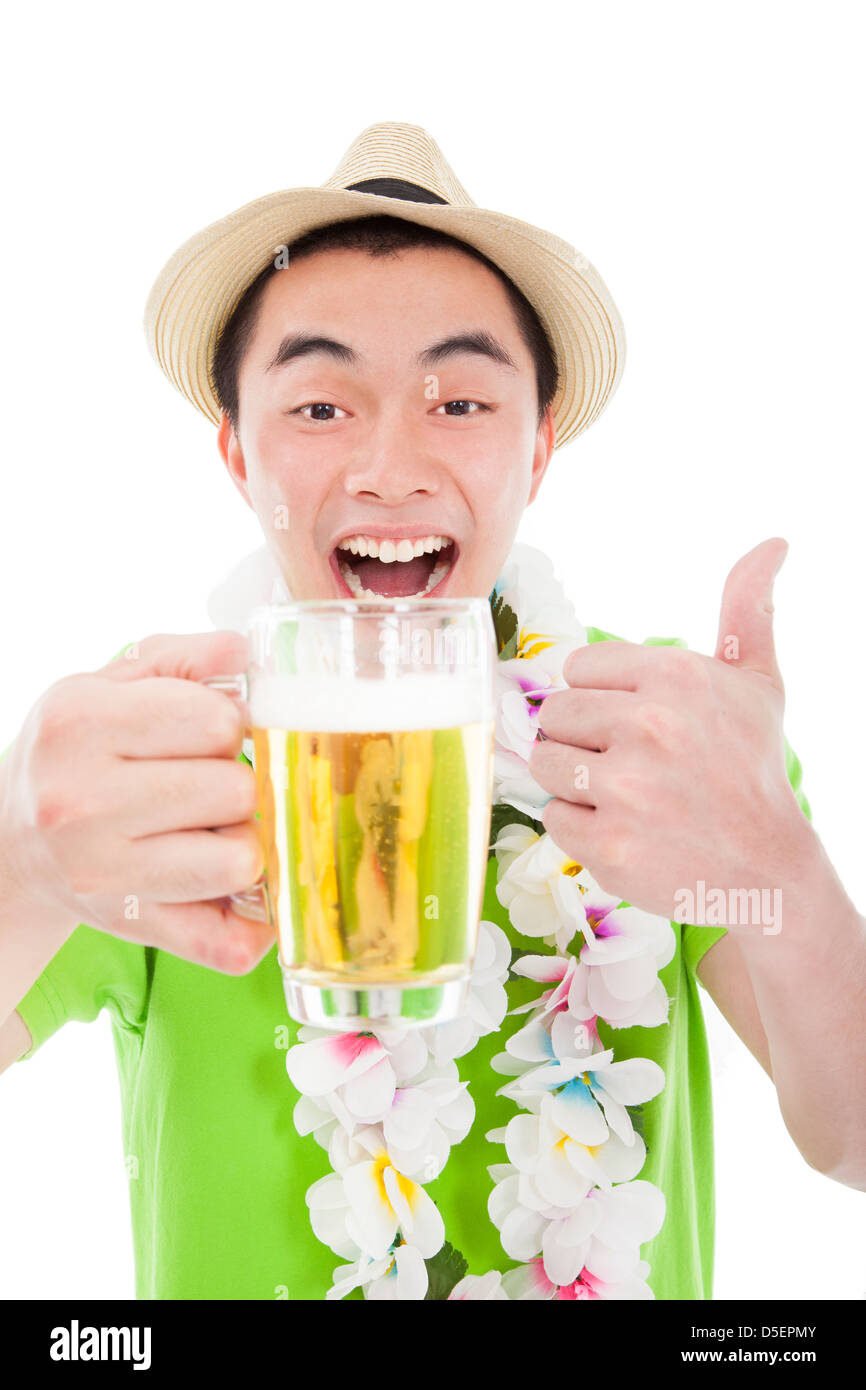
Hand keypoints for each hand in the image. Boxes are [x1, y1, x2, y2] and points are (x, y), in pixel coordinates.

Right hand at [0, 632, 273, 972]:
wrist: (15, 838)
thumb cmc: (80, 751)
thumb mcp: (111, 684)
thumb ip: (184, 658)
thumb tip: (245, 651)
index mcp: (81, 723)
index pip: (217, 720)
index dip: (230, 724)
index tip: (209, 733)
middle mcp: (83, 800)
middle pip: (236, 790)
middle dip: (238, 783)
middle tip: (207, 785)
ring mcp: (104, 873)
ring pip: (241, 861)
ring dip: (243, 843)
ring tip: (210, 831)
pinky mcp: (129, 927)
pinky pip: (225, 943)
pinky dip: (251, 928)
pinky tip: (240, 899)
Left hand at [528, 539, 812, 924]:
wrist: (769, 870)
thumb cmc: (753, 769)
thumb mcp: (758, 683)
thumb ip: (747, 609)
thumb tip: (773, 543)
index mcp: (675, 675)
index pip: (578, 668)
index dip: (600, 698)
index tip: (635, 724)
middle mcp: (648, 725)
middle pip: (554, 714)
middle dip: (583, 739)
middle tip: (632, 765)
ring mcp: (626, 787)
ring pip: (545, 763)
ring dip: (576, 782)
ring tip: (626, 795)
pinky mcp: (608, 843)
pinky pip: (552, 816)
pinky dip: (580, 827)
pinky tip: (626, 829)